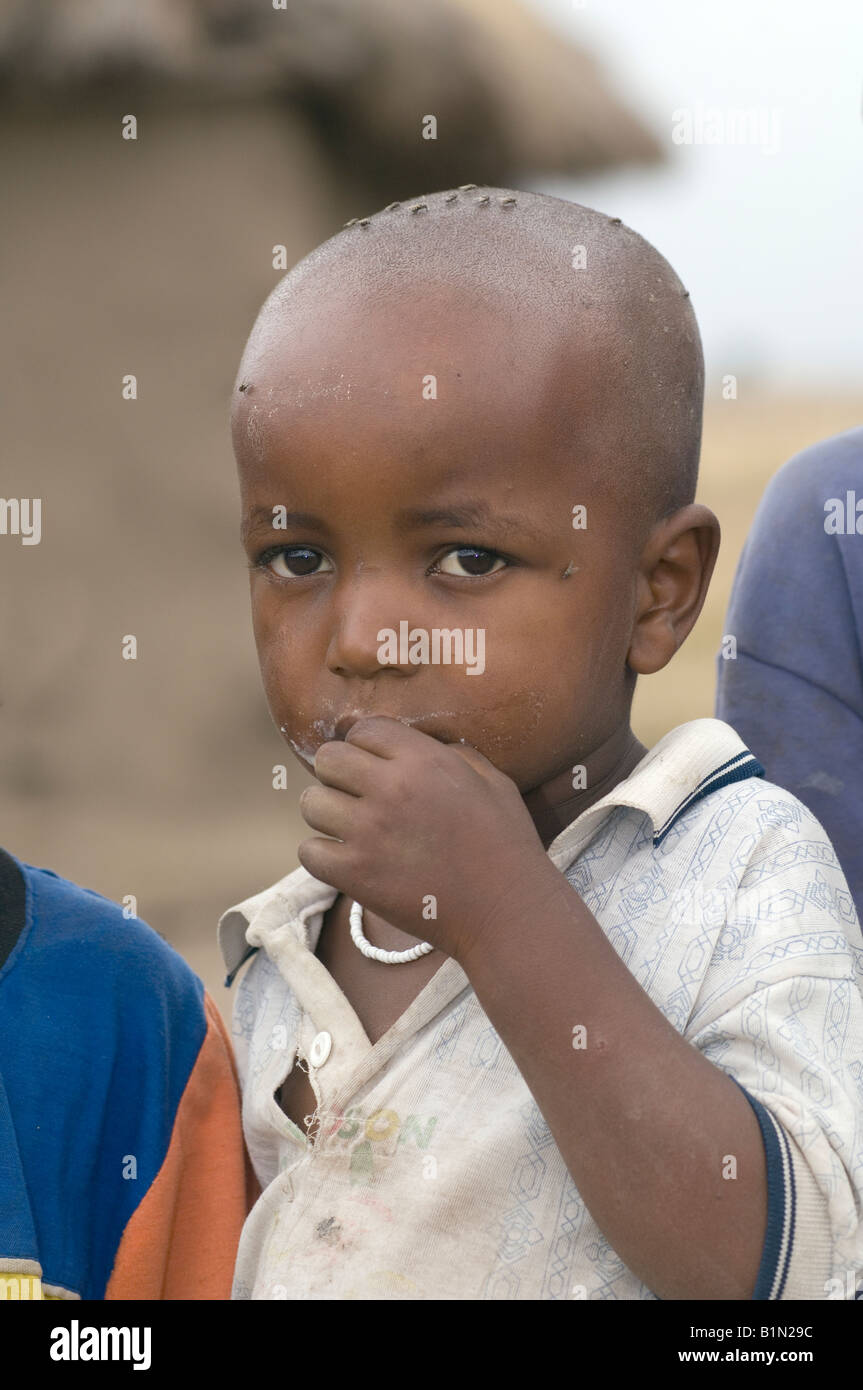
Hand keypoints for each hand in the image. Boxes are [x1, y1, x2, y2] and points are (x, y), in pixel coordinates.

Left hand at [296, 715, 557, 966]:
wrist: (505, 910)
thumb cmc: (505, 844)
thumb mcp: (493, 781)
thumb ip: (453, 754)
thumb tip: (421, 745)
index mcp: (424, 760)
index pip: (364, 729)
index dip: (367, 747)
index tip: (375, 767)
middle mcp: (390, 788)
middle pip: (328, 759)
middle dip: (339, 774)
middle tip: (356, 796)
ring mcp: (368, 832)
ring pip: (312, 803)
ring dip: (327, 814)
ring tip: (349, 828)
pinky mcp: (355, 873)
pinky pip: (309, 851)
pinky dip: (323, 856)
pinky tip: (346, 860)